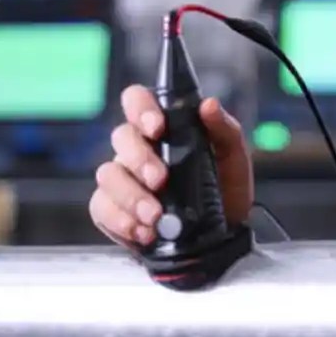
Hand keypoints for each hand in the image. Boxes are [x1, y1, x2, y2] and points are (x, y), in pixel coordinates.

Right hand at [88, 84, 253, 247]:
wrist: (224, 234)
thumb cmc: (225, 188)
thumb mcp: (233, 157)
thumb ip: (224, 129)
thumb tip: (208, 105)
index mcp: (163, 129)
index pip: (137, 101)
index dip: (141, 108)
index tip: (157, 127)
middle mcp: (138, 150)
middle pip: (121, 137)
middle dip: (139, 158)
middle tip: (160, 179)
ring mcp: (123, 179)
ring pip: (108, 175)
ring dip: (131, 195)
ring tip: (156, 216)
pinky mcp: (113, 210)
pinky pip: (101, 208)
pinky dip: (121, 220)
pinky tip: (145, 231)